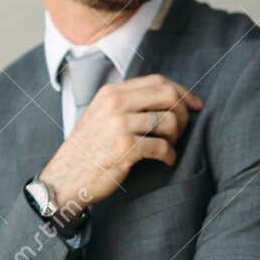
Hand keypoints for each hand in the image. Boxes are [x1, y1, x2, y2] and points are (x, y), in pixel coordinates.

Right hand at [38, 75, 202, 212]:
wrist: (64, 178)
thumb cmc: (89, 150)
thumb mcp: (101, 116)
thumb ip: (128, 103)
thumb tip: (169, 97)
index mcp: (111, 92)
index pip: (158, 81)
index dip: (182, 91)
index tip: (195, 105)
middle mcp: (115, 104)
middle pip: (168, 96)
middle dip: (184, 113)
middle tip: (182, 130)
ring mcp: (119, 125)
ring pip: (169, 121)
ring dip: (177, 136)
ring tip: (169, 146)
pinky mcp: (124, 148)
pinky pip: (162, 146)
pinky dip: (170, 155)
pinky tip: (166, 161)